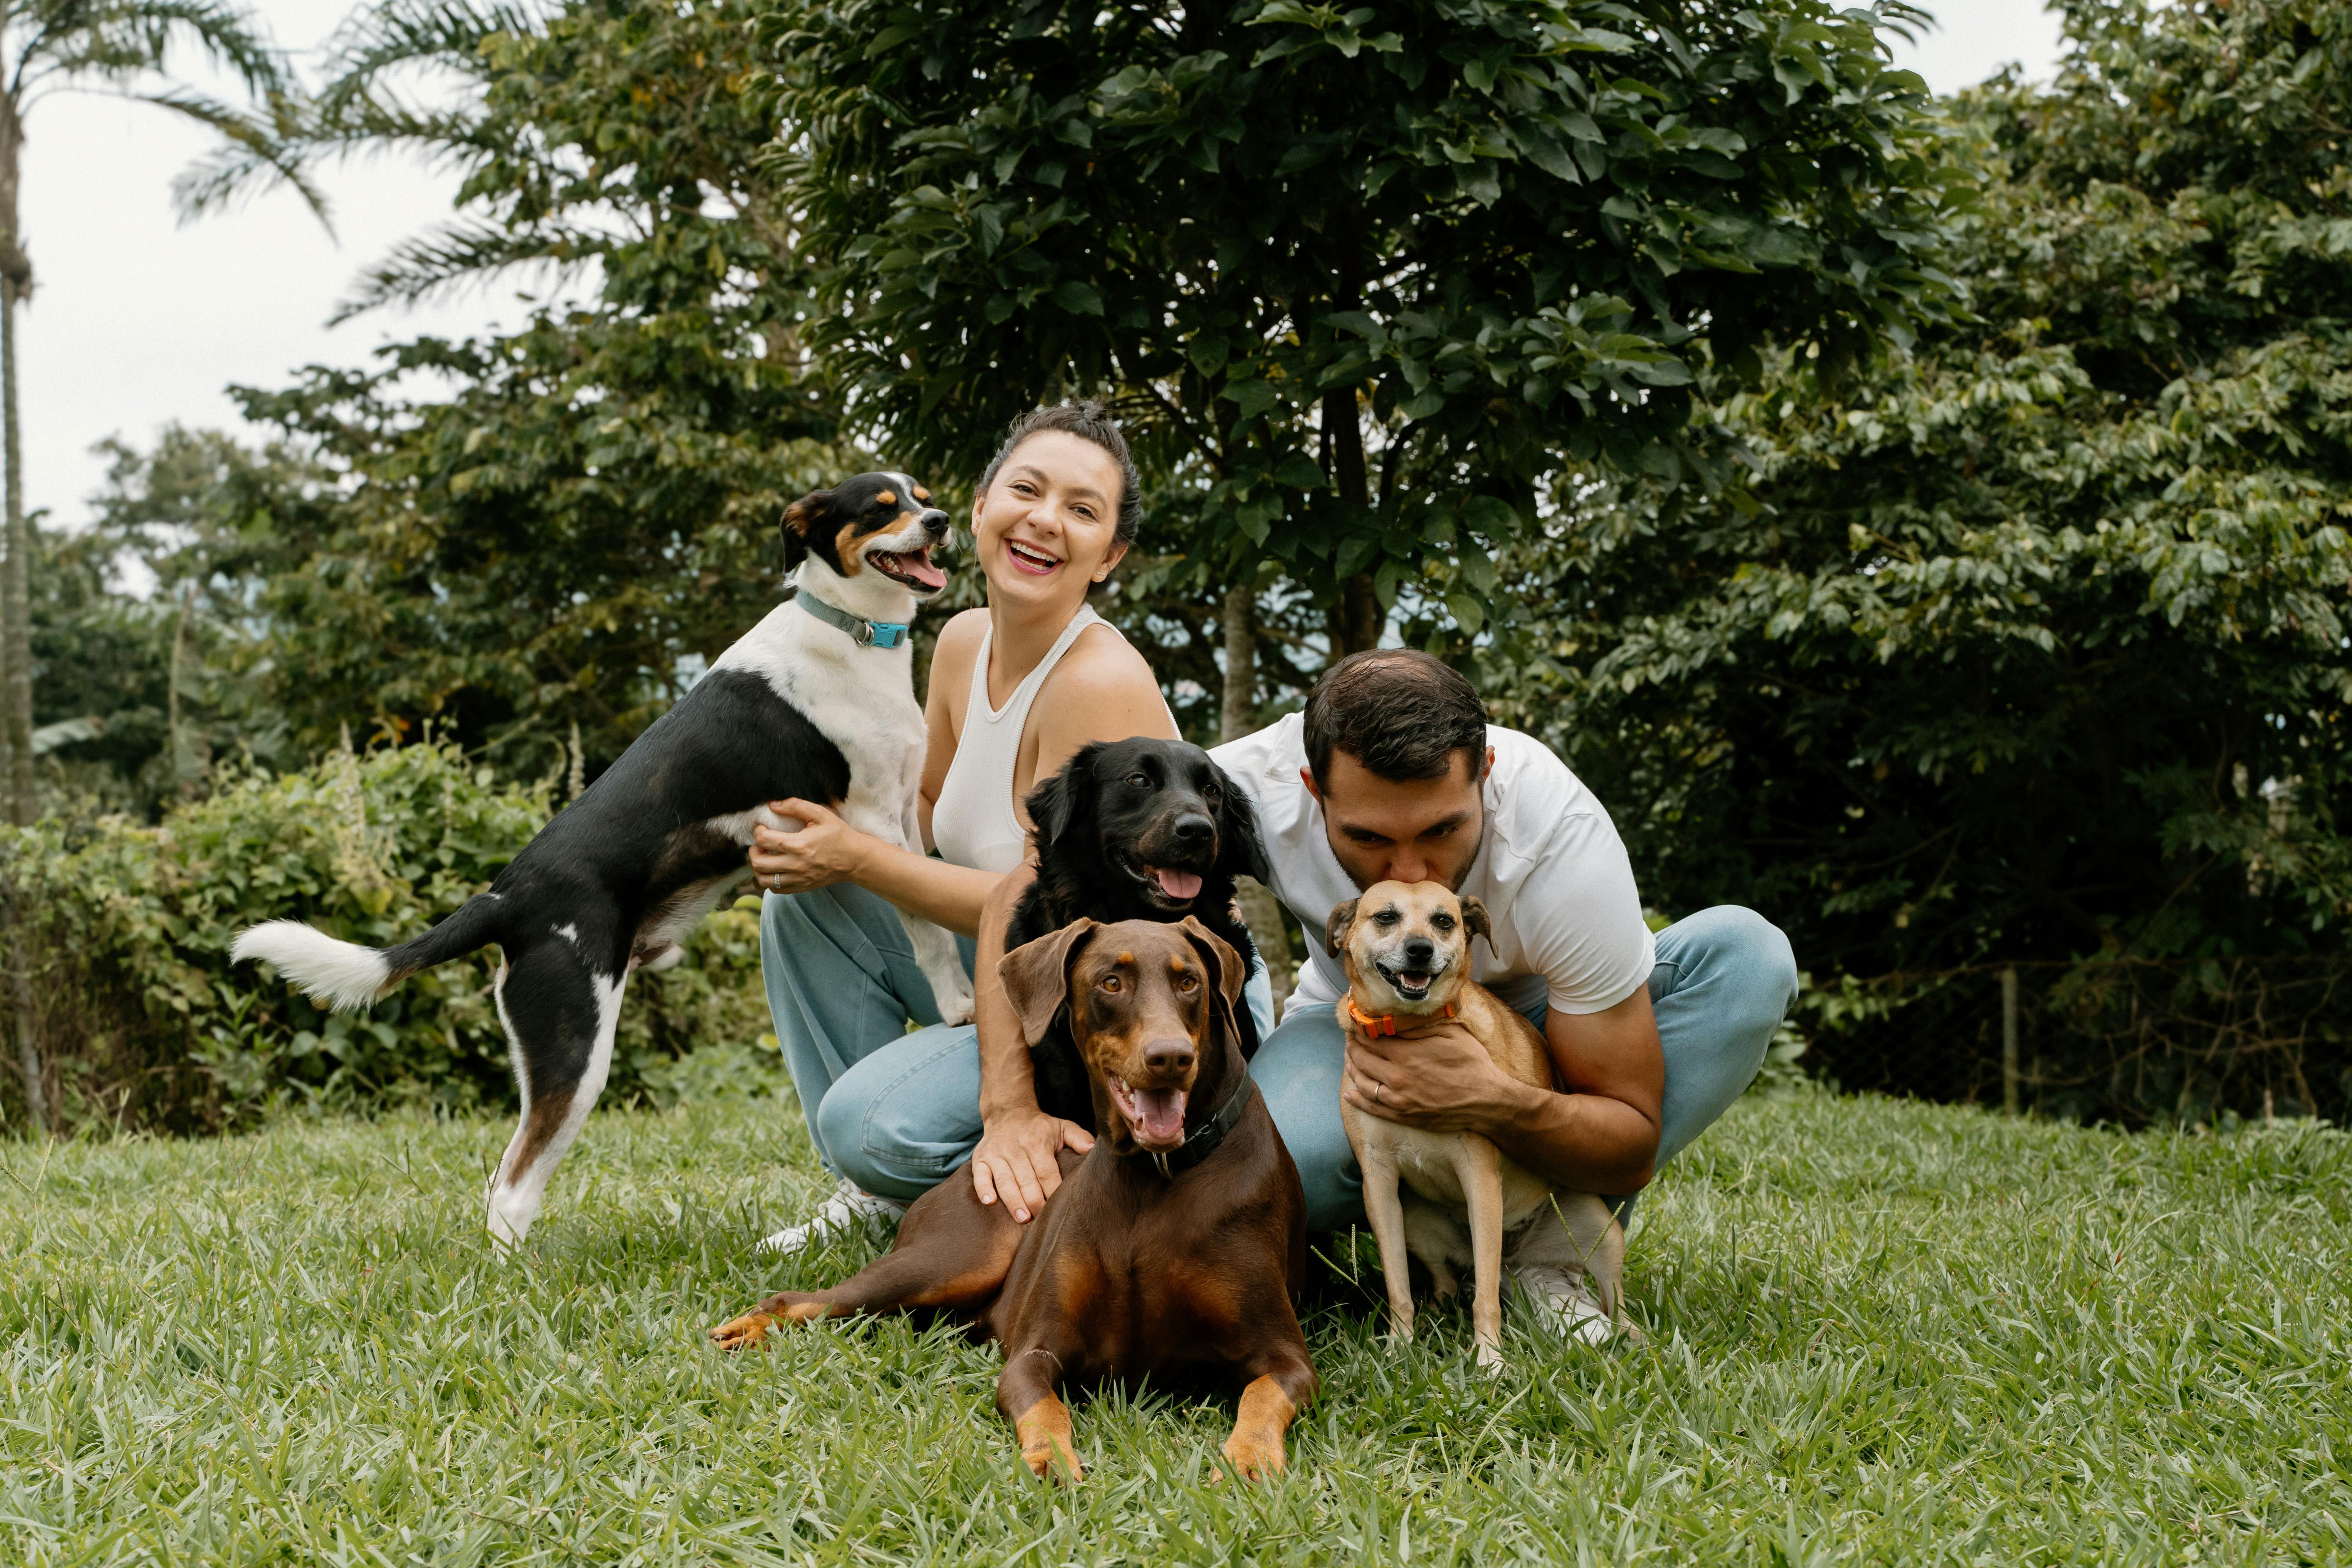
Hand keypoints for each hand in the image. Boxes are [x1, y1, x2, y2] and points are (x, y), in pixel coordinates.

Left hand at [749, 798, 872, 895]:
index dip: (758, 831)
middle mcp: (796, 865)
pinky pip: (774, 889)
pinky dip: (768, 880)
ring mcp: (797, 879)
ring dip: (758, 868)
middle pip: (758, 863)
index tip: (763, 827)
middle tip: (760, 844)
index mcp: (799, 845)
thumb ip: (796, 806)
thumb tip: (773, 805)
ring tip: (764, 858)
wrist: (854, 859)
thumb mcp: (820, 814)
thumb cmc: (837, 834)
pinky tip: (774, 869)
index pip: (764, 840)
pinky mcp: (800, 887)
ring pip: (762, 880)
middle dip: (753, 851)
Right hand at [970, 1106, 1093, 1222]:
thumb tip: (1094, 1150)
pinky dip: (983, 1188)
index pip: (1047, 1171)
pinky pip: (980, 1175)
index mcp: (1037, 1142)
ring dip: (1013, 1201)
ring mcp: (996, 1153)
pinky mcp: (980, 1158)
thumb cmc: (1039, 1127)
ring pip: (1004, 1180)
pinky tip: (989, 1202)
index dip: (1052, 1191)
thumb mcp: (1062, 1127)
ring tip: (1022, 1218)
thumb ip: (1079, 1138)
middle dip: (1034, 1201)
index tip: (1059, 1208)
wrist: (1007, 1112)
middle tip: (1040, 1219)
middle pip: (1026, 1179)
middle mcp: (1015, 1148)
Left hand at [1342, 1016, 1528, 1134]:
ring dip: (1352, 1070)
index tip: (1357, 1026)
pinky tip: (1349, 1092)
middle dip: (1353, 1048)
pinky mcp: (1404, 1116)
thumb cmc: (1473, 1064)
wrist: (1487, 1101)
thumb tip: (1397, 1019)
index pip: (1372, 1040)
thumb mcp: (1451, 1034)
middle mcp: (1397, 1077)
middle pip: (1363, 1060)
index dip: (1361, 1032)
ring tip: (1349, 1061)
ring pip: (1363, 1083)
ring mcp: (1399, 1099)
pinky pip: (1372, 1108)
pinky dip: (1357, 1099)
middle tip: (1350, 1041)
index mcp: (1407, 1054)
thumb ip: (1421, 1027)